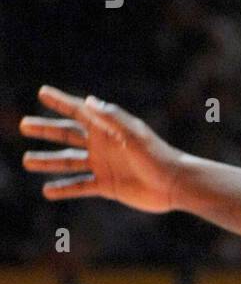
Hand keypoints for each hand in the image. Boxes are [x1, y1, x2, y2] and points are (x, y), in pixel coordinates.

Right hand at [20, 87, 181, 213]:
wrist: (174, 184)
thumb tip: (90, 101)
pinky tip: (47, 191)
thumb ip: (113, 118)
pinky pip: (80, 186)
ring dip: (48, 161)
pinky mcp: (106, 185)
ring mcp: (103, 165)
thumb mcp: (135, 135)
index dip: (61, 101)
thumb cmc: (158, 156)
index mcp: (108, 129)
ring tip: (26, 161)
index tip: (43, 92)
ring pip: (68, 161)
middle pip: (67, 134)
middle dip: (46, 129)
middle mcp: (102, 145)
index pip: (80, 112)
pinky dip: (64, 188)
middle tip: (23, 124)